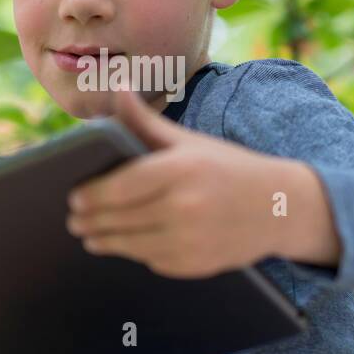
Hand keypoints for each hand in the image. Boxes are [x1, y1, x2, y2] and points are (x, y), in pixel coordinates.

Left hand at [65, 85, 327, 277]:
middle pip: (119, 219)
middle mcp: (185, 206)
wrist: (280, 208)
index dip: (92, 195)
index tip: (73, 197)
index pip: (121, 186)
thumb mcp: (189, 141)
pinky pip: (152, 260)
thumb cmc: (228, 168)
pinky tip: (126, 244)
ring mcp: (190, 240)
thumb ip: (145, 120)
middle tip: (74, 219)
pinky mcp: (195, 266)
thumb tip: (117, 87)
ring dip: (105, 241)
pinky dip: (136, 252)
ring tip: (90, 236)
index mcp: (181, 169)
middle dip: (90, 221)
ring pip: (131, 245)